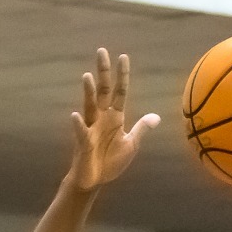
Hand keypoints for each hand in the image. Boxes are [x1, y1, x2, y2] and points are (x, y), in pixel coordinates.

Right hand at [66, 49, 158, 191]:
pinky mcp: (83, 143)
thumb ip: (141, 128)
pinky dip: (78, 124)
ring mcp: (91, 129)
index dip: (122, 75)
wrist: (95, 180)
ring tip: (87, 76)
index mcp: (115, 117)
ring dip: (88, 92)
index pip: (120, 92)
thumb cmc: (111, 161)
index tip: (123, 56)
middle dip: (103, 72)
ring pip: (89, 106)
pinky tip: (75, 115)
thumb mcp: (131, 143)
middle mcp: (101, 118)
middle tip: (102, 51)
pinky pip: (81, 132)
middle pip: (103, 91)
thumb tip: (156, 116)